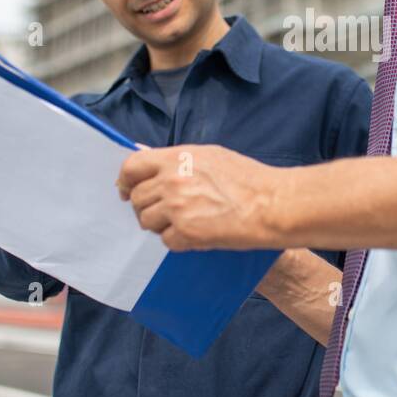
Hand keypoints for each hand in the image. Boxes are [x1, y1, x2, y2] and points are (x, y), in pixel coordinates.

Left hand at [116, 144, 284, 250]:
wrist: (271, 204)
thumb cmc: (248, 179)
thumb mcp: (211, 156)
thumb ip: (178, 160)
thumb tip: (152, 161)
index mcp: (177, 158)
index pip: (131, 167)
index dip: (125, 180)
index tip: (125, 190)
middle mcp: (171, 181)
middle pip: (136, 198)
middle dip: (146, 207)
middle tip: (165, 211)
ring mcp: (176, 207)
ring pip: (146, 221)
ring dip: (160, 225)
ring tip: (185, 222)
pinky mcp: (185, 232)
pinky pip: (166, 240)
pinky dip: (178, 240)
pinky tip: (198, 233)